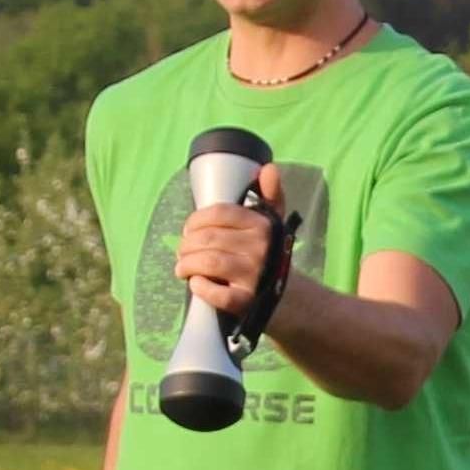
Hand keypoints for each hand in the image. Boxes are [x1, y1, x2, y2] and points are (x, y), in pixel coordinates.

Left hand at [176, 162, 283, 315]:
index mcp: (262, 225)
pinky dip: (201, 288)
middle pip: (208, 239)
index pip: (219, 214)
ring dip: (187, 265)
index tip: (188, 229)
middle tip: (182, 252)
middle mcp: (260, 249)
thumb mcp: (274, 222)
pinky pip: (218, 294)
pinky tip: (195, 284)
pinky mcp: (246, 301)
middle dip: (186, 245)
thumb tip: (269, 168)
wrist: (288, 297)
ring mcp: (254, 276)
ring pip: (208, 263)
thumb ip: (271, 195)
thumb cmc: (270, 254)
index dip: (196, 220)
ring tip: (181, 268)